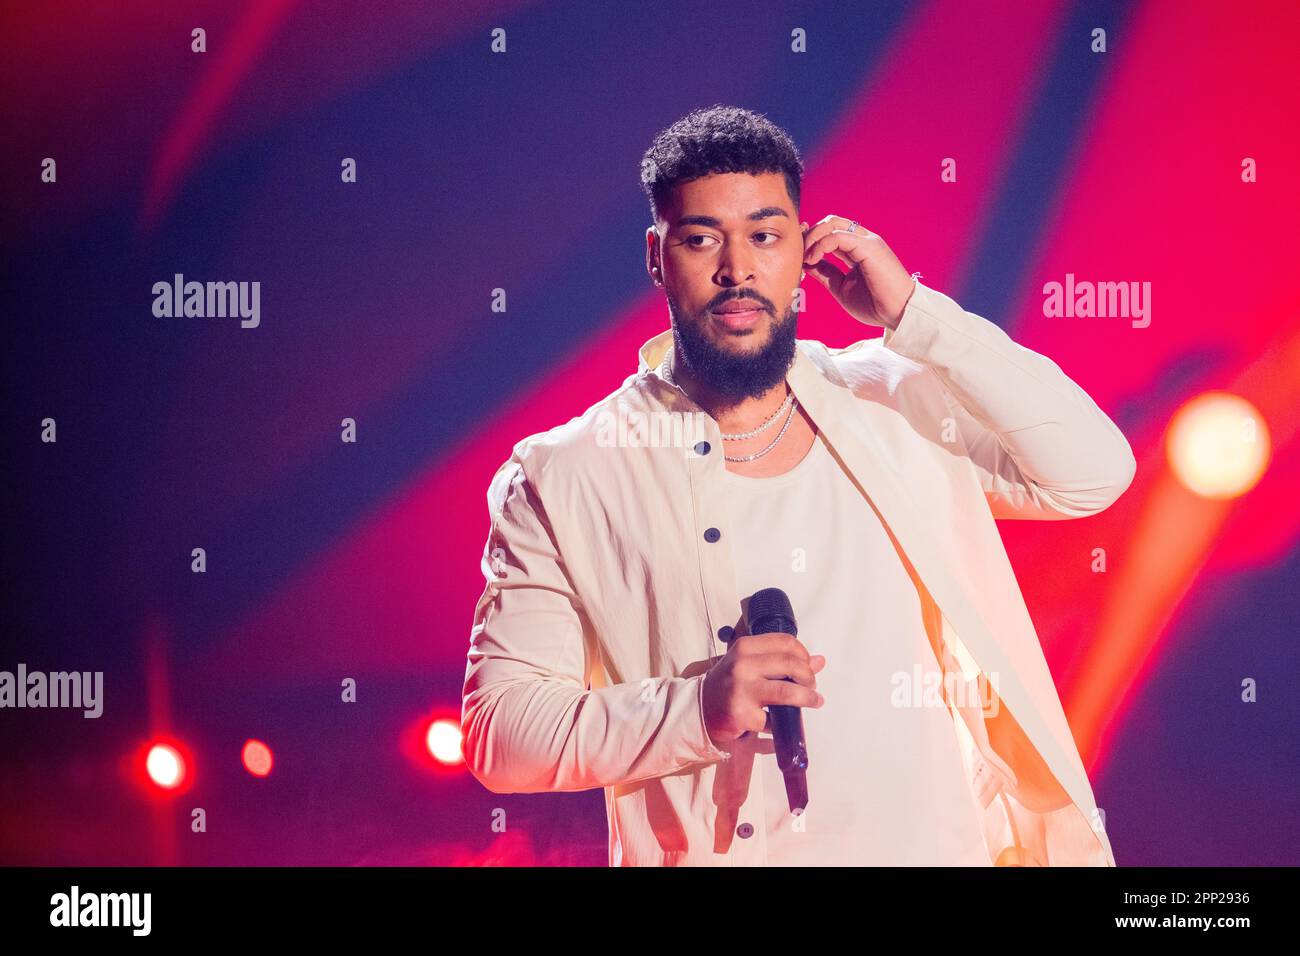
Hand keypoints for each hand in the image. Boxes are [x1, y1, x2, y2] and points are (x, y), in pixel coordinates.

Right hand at [702, 632, 825, 747]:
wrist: (700, 709)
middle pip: (791, 664)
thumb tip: (819, 661)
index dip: (803, 654)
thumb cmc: (729, 684)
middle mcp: (742, 665)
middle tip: (812, 686)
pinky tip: (782, 723)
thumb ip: (781, 660)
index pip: (785, 642)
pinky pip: (775, 720)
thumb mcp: (750, 664)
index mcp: (745, 647)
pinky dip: (783, 723)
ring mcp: (742, 690)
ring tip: (815, 701)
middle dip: (809, 677)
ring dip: (808, 698)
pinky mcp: (743, 715)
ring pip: (788, 691)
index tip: (808, 665)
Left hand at [801, 215, 915, 328]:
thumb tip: (806, 264)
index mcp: (858, 249)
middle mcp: (863, 240)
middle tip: (798, 254)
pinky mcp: (869, 247)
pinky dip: (820, 245)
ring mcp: (867, 241)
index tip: (798, 252)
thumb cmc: (876, 305)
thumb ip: (825, 273)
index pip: (831, 232)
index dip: (811, 238)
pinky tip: (813, 260)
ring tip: (804, 258)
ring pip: (832, 224)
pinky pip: (837, 236)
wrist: (899, 313)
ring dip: (812, 238)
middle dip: (809, 234)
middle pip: (830, 222)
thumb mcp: (841, 287)